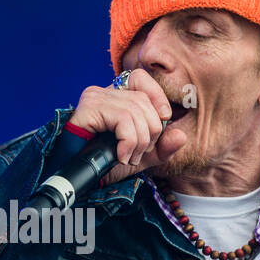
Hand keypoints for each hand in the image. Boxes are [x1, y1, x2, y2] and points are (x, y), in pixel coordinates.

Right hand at [68, 68, 188, 185]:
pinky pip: (122, 118)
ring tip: (128, 158)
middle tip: (138, 154)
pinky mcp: (87, 109)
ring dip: (138, 142)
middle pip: (143, 100)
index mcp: (115, 97)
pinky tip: (120, 156)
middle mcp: (103, 92)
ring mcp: (94, 98)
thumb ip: (162, 148)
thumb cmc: (104, 166)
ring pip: (135, 110)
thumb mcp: (140, 158)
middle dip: (150, 132)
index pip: (141, 78)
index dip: (157, 98)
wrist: (78, 180)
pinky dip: (128, 141)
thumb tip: (182, 135)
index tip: (159, 126)